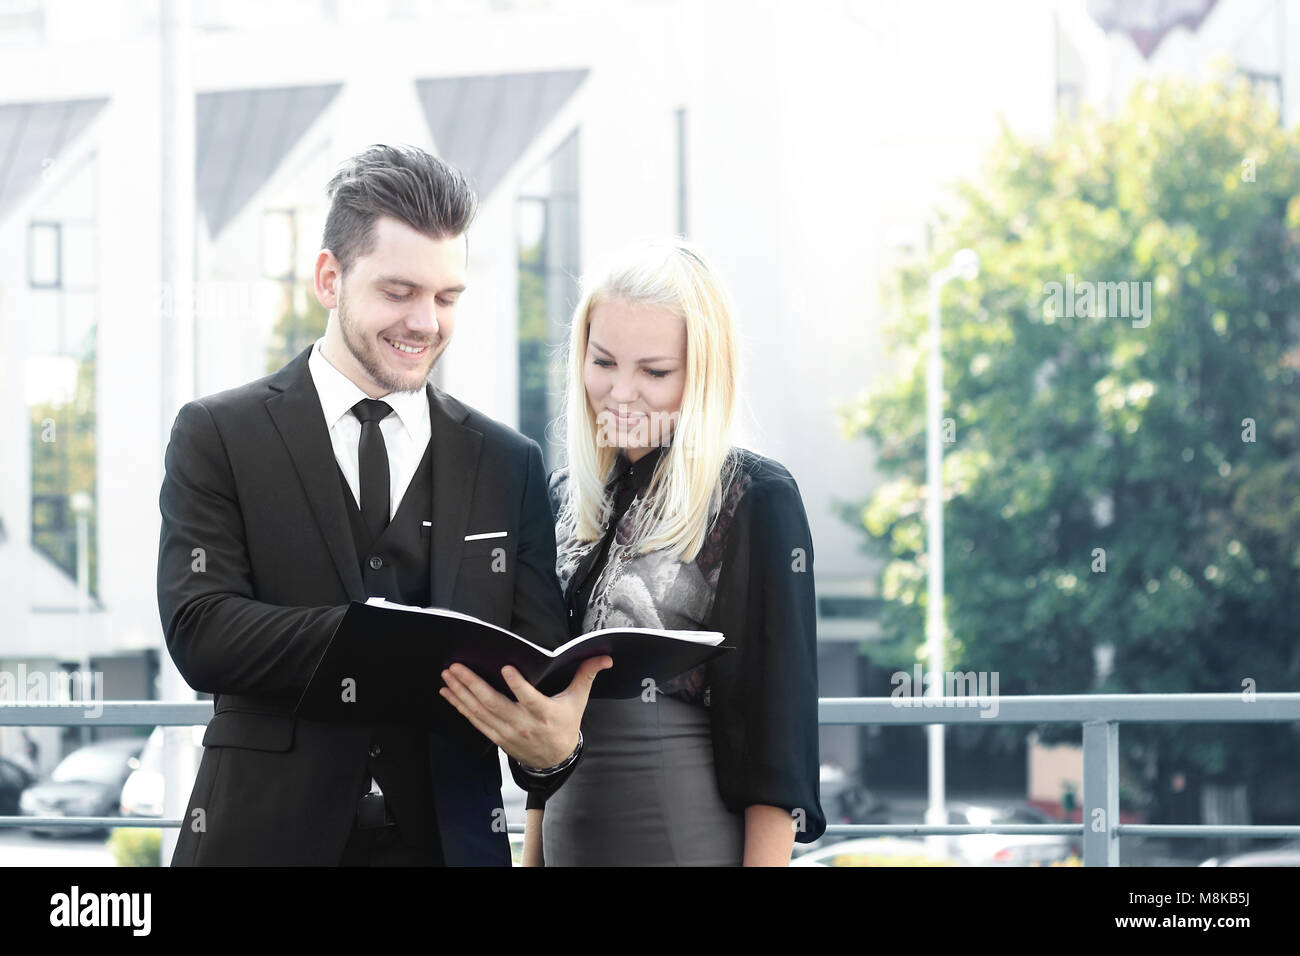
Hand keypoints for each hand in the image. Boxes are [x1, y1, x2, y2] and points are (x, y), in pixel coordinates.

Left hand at [438, 656, 612, 768]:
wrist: (554, 760)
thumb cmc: (565, 724)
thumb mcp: (578, 700)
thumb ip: (586, 675)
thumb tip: (604, 657)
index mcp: (544, 713)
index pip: (530, 699)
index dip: (518, 685)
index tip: (506, 668)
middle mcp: (522, 724)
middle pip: (494, 704)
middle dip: (472, 684)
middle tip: (456, 666)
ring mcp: (506, 732)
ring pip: (480, 712)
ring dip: (461, 693)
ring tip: (448, 675)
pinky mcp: (496, 736)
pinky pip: (474, 721)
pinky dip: (460, 707)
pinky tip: (448, 693)